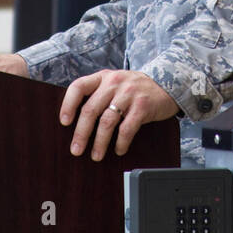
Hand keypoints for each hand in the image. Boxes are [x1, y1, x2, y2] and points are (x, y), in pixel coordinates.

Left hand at [60, 69, 179, 161]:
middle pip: (90, 110)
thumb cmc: (136, 88)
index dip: (68, 105)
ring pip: (107, 122)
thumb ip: (99, 93)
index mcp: (103, 77)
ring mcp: (129, 94)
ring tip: (96, 156)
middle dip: (81, 133)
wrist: (168, 83)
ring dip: (99, 142)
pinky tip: (119, 150)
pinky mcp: (142, 106)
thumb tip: (78, 121)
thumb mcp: (116, 82)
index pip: (78, 87)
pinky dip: (121, 143)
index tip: (64, 122)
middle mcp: (114, 83)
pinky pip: (127, 129)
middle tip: (76, 150)